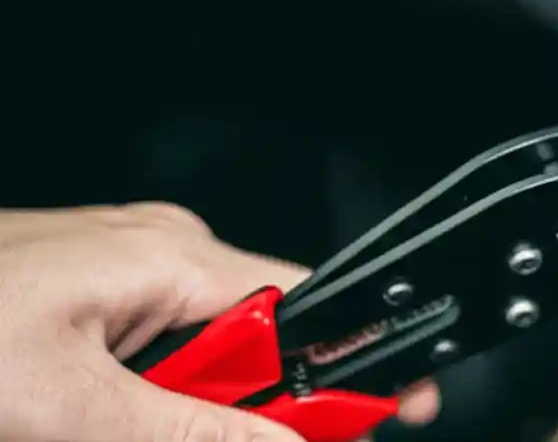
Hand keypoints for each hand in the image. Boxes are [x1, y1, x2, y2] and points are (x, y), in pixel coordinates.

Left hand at [0, 203, 439, 441]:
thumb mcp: (68, 411)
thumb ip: (195, 433)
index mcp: (171, 256)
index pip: (304, 313)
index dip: (342, 376)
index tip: (371, 424)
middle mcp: (155, 253)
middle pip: (253, 347)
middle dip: (240, 415)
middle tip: (168, 440)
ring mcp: (114, 274)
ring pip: (195, 365)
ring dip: (177, 417)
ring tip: (88, 430)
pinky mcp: (80, 303)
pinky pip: (143, 360)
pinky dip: (136, 407)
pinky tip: (82, 423)